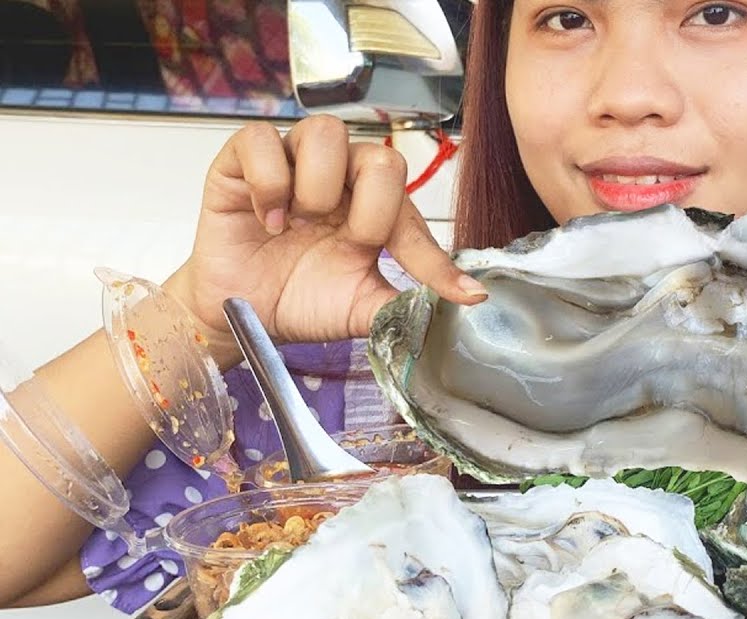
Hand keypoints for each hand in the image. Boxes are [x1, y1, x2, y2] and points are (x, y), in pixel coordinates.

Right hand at [163, 115, 485, 364]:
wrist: (240, 315)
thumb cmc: (298, 300)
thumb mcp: (359, 308)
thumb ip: (404, 304)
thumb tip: (462, 305)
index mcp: (374, 211)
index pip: (414, 215)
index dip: (435, 258)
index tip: (462, 293)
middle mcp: (340, 179)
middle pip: (382, 156)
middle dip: (371, 210)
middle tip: (344, 242)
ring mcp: (294, 164)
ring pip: (326, 132)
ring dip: (318, 187)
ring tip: (297, 224)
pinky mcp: (241, 160)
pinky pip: (261, 138)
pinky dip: (268, 181)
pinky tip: (266, 218)